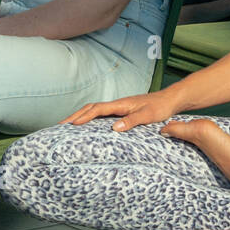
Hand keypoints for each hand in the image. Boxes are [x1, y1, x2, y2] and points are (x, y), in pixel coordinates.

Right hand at [60, 90, 181, 130]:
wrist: (170, 100)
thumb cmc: (160, 107)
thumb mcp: (147, 116)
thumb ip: (131, 121)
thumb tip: (113, 129)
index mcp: (121, 104)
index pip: (97, 109)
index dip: (83, 117)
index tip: (70, 125)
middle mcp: (118, 104)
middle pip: (91, 108)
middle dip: (75, 116)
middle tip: (59, 125)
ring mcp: (119, 107)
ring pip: (95, 110)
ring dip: (81, 116)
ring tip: (67, 126)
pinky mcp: (122, 111)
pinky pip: (101, 114)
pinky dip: (90, 118)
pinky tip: (88, 127)